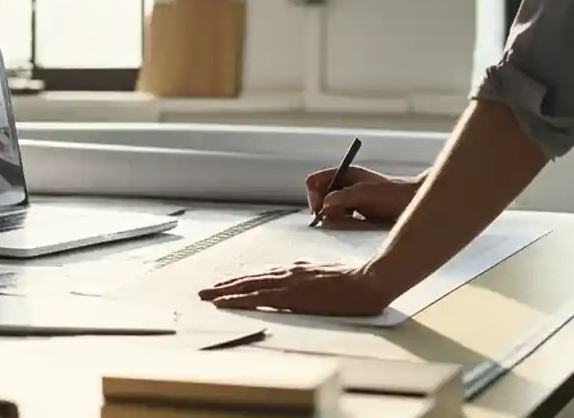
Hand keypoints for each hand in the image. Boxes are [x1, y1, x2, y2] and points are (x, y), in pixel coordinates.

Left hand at [197, 261, 389, 315]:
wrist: (368, 281)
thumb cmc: (356, 281)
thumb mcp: (329, 275)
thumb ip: (312, 278)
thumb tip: (301, 281)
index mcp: (298, 270)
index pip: (263, 275)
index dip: (243, 280)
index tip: (227, 284)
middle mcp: (288, 273)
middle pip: (251, 278)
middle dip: (227, 285)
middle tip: (206, 290)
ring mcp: (288, 283)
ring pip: (248, 286)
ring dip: (225, 291)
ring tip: (207, 296)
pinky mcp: (290, 295)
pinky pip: (257, 297)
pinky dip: (237, 299)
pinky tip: (224, 302)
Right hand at [305, 166, 418, 227]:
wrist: (414, 205)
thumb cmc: (392, 195)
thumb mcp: (365, 193)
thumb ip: (341, 197)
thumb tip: (324, 207)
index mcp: (345, 174)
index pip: (315, 181)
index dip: (313, 194)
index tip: (319, 208)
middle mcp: (345, 186)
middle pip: (318, 197)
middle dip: (321, 208)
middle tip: (331, 218)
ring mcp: (350, 201)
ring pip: (328, 211)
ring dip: (333, 218)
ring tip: (348, 220)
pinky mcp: (356, 215)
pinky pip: (339, 221)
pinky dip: (342, 224)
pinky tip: (355, 224)